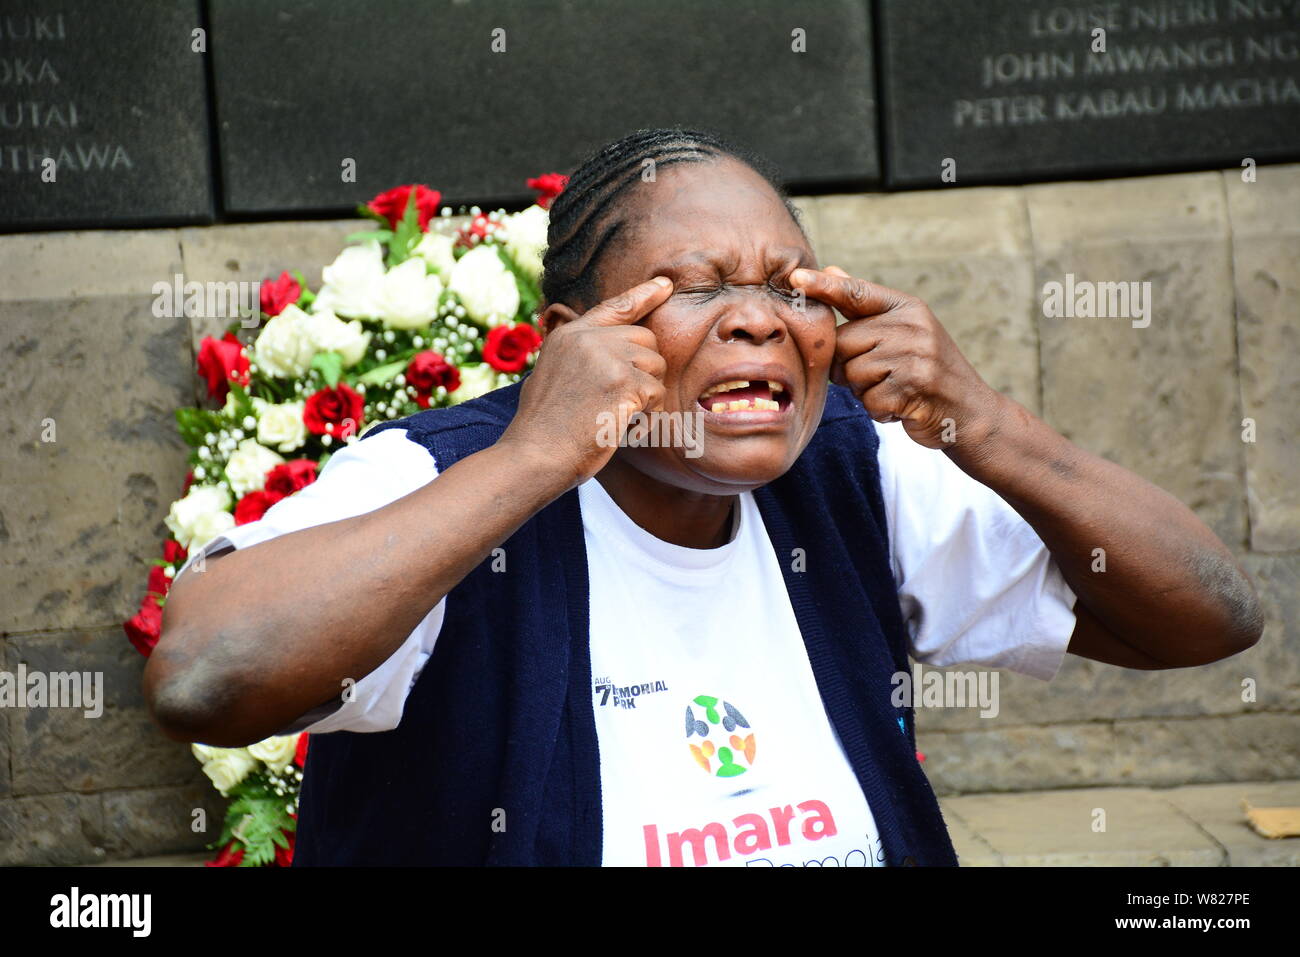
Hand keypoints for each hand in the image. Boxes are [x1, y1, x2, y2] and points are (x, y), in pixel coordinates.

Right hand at [501, 277, 673, 486]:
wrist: (535, 455)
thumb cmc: (543, 429)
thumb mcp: (553, 375)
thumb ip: (581, 357)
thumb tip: (615, 356)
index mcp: (569, 335)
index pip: (615, 307)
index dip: (644, 294)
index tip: (665, 285)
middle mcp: (588, 338)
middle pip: (646, 340)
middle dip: (645, 373)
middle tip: (619, 403)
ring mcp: (606, 357)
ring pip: (656, 368)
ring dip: (646, 398)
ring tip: (615, 416)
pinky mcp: (623, 382)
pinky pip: (657, 395)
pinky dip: (646, 418)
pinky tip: (619, 428)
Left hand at [789, 266, 1004, 450]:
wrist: (970, 412)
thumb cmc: (927, 371)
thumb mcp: (903, 330)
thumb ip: (864, 307)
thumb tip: (831, 270)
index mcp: (907, 308)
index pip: (856, 293)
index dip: (824, 286)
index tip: (795, 277)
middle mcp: (912, 326)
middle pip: (843, 343)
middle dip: (850, 366)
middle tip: (880, 375)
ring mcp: (915, 356)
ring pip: (853, 374)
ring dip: (866, 391)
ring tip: (895, 389)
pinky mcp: (914, 387)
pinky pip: (869, 401)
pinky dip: (880, 410)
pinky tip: (902, 406)